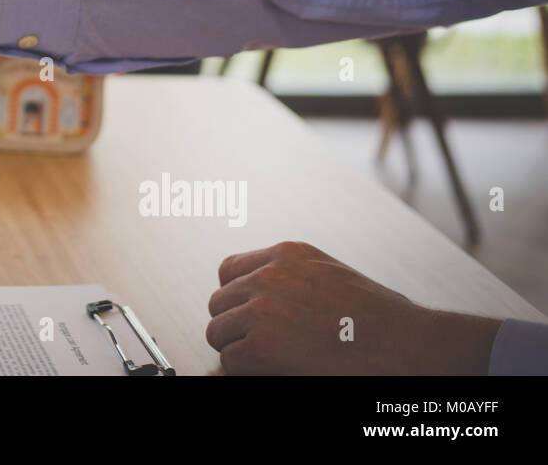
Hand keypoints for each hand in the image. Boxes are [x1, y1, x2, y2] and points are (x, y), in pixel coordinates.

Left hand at [205, 241, 499, 373]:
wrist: (406, 345)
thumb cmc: (381, 318)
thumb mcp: (331, 274)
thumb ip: (292, 278)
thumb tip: (260, 298)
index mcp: (287, 254)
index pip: (229, 271)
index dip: (236, 297)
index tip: (248, 314)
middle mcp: (268, 276)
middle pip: (219, 302)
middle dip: (235, 324)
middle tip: (259, 342)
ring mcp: (262, 310)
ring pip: (218, 331)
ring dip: (237, 347)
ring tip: (268, 358)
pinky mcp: (262, 346)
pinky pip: (229, 360)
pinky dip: (245, 370)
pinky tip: (273, 370)